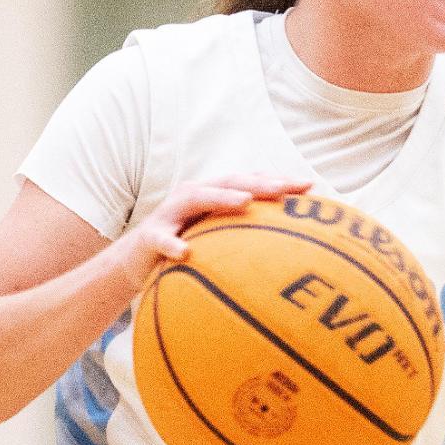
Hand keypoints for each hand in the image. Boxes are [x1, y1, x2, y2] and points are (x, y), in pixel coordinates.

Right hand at [110, 173, 310, 287]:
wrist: (134, 263)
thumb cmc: (184, 250)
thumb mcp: (216, 241)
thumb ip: (245, 238)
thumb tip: (292, 252)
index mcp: (213, 195)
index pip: (250, 182)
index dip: (279, 181)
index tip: (310, 187)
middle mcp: (193, 195)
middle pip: (229, 182)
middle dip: (259, 182)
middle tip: (285, 189)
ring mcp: (170, 213)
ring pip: (197, 198)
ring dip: (222, 197)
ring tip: (246, 201)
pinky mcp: (149, 236)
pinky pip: (161, 240)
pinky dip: (172, 244)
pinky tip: (185, 253)